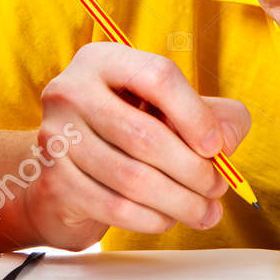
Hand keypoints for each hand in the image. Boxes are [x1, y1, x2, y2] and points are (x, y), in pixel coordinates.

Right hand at [24, 42, 251, 249]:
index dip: (195, 115)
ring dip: (180, 202)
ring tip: (205, 211)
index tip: (216, 147)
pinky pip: (115, 207)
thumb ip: (216, 116)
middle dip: (193, 170)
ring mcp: (55, 138)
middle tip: (217, 189)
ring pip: (132, 179)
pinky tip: (168, 218)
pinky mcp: (53, 182)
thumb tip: (226, 140)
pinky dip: (152, 219)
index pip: (158, 77)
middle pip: (146, 136)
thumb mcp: (175, 112)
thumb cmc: (131, 134)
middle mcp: (71, 92)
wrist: (69, 174)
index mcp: (104, 60)